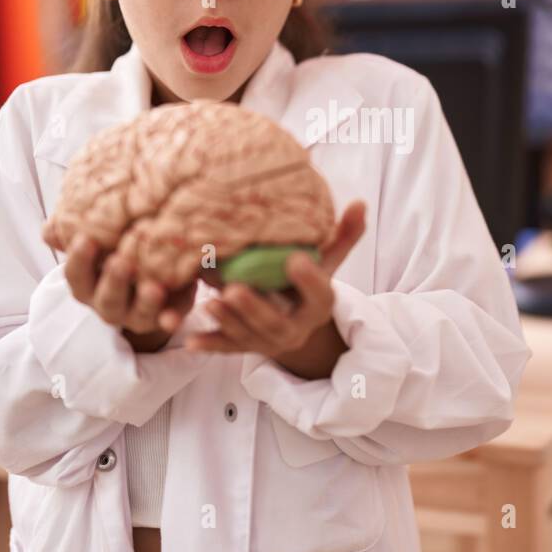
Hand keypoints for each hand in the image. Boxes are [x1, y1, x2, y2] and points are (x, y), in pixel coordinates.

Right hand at [42, 222, 195, 351]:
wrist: (146, 282)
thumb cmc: (115, 252)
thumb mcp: (98, 241)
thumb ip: (75, 232)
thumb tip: (48, 229)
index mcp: (88, 286)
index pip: (76, 275)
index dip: (79, 260)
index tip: (86, 238)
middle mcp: (109, 304)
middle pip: (107, 299)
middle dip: (113, 281)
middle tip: (120, 261)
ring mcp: (137, 316)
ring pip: (138, 316)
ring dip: (145, 303)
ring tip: (154, 287)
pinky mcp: (164, 317)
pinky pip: (167, 323)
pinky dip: (170, 320)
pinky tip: (173, 317)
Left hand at [187, 201, 366, 377]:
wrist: (296, 319)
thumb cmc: (307, 280)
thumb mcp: (327, 260)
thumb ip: (342, 234)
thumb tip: (360, 203)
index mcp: (319, 306)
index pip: (320, 295)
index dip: (309, 280)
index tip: (296, 260)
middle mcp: (296, 329)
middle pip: (276, 323)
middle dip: (255, 309)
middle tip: (235, 289)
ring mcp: (269, 342)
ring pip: (248, 336)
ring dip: (228, 322)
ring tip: (210, 303)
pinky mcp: (246, 347)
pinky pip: (227, 348)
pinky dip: (210, 344)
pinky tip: (191, 341)